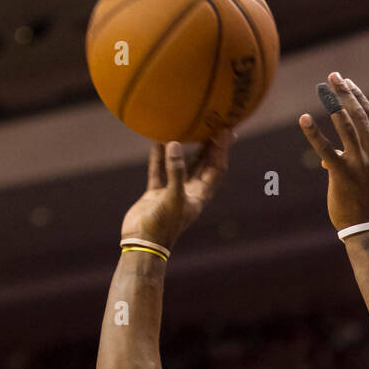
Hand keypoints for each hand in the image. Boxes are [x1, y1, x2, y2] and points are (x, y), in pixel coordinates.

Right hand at [120, 131, 233, 250]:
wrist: (142, 243)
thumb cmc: (162, 225)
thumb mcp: (173, 197)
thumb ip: (176, 171)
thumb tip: (175, 144)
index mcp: (200, 196)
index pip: (216, 169)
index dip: (222, 150)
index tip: (225, 130)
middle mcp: (189, 192)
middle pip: (204, 165)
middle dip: (210, 146)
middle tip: (216, 124)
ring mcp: (173, 192)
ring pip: (182, 165)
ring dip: (186, 149)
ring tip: (190, 128)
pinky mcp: (156, 193)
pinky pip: (159, 170)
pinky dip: (159, 157)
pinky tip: (157, 141)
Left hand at [299, 73, 368, 230]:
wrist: (367, 227)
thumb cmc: (367, 201)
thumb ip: (355, 161)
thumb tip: (325, 158)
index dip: (359, 97)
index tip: (348, 83)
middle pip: (359, 115)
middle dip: (345, 93)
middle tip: (334, 76)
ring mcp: (360, 164)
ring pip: (347, 126)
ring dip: (334, 103)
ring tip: (324, 88)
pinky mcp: (342, 175)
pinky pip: (326, 149)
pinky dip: (314, 133)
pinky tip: (304, 118)